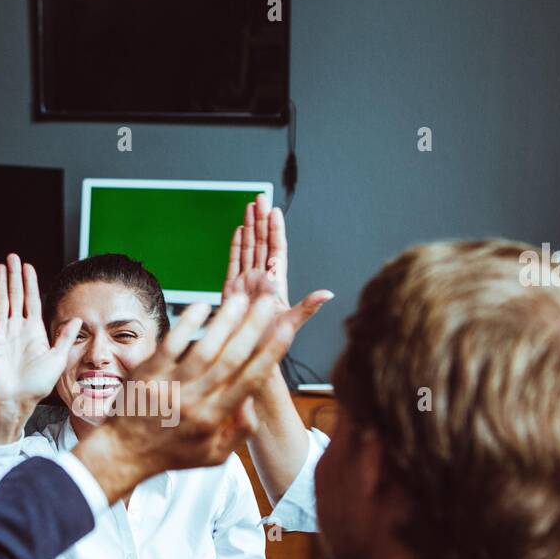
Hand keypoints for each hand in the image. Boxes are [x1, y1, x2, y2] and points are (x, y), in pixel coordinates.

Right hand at [0, 253, 79, 410]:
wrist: (15, 401)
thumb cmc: (36, 385)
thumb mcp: (56, 360)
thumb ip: (64, 339)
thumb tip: (79, 319)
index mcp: (34, 331)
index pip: (32, 301)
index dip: (30, 283)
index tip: (27, 266)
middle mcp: (17, 328)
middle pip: (15, 296)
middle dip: (13, 276)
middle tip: (12, 257)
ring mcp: (2, 333)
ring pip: (1, 302)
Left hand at [72, 294, 295, 504]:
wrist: (122, 453)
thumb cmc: (172, 452)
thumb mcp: (213, 456)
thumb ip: (240, 431)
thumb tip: (254, 401)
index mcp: (213, 420)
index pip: (249, 382)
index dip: (269, 354)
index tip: (285, 331)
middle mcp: (193, 402)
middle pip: (230, 359)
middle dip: (252, 329)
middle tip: (268, 303)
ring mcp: (168, 387)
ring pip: (203, 349)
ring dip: (225, 321)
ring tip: (242, 298)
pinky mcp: (147, 374)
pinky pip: (170, 344)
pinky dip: (187, 324)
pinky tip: (202, 306)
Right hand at [223, 193, 331, 333]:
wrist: (250, 360)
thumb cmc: (271, 345)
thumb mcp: (291, 324)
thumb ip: (307, 308)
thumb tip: (327, 294)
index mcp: (276, 283)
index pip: (276, 250)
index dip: (275, 230)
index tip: (274, 212)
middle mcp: (262, 280)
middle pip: (261, 243)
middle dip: (260, 220)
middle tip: (259, 199)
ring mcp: (246, 283)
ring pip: (248, 249)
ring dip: (249, 228)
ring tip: (249, 208)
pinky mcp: (232, 290)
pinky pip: (234, 263)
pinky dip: (236, 246)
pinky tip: (238, 232)